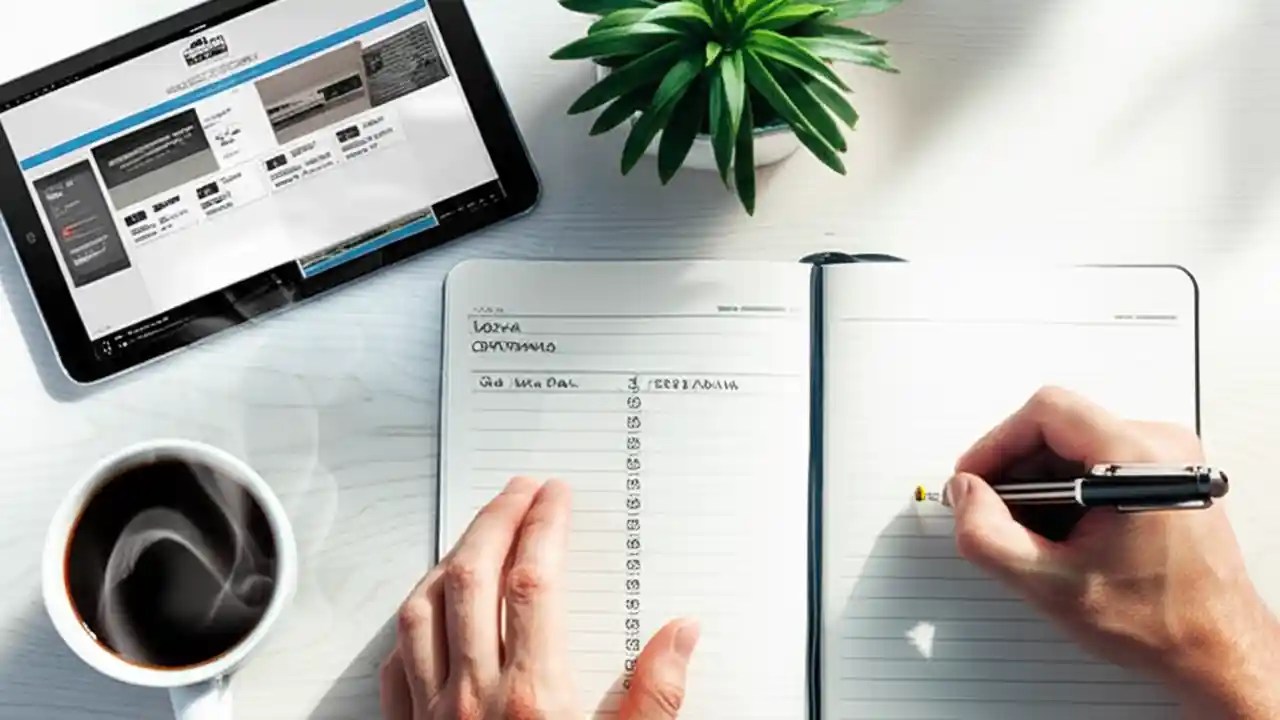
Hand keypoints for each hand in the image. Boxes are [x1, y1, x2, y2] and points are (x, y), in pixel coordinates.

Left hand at [380, 477, 699, 719]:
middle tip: (519, 489)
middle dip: (495, 517)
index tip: (555, 496)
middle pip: (473, 575)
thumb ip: (658, 698)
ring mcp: (433, 715)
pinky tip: (428, 609)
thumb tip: (682, 634)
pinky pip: (397, 660)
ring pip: (424, 607)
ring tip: (476, 533)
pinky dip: (412, 618)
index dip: (543, 524)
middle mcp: (473, 696)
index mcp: (533, 698)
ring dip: (451, 557)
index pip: (532, 579)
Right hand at [948, 387, 1279, 718]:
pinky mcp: (1164, 473)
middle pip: (1058, 427)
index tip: (974, 479)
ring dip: (1039, 485)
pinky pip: (1095, 460)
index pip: (1047, 412)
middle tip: (997, 517)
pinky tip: (1063, 535)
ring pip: (1073, 445)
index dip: (996, 443)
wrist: (1217, 649)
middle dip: (1015, 472)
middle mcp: (1161, 446)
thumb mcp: (1052, 586)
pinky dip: (1065, 492)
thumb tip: (962, 494)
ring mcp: (1167, 458)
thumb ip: (988, 536)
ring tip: (1035, 535)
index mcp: (1139, 461)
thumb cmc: (1158, 622)